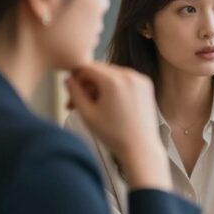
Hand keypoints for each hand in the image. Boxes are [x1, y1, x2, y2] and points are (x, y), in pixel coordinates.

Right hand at [65, 63, 168, 188]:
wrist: (140, 146)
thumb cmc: (114, 134)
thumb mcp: (87, 114)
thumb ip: (74, 93)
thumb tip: (68, 79)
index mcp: (113, 80)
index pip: (86, 67)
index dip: (75, 78)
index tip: (70, 91)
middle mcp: (129, 74)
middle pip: (99, 70)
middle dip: (86, 84)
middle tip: (76, 103)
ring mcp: (140, 78)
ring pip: (111, 74)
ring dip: (99, 86)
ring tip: (91, 106)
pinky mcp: (146, 85)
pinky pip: (124, 79)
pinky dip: (114, 87)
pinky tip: (107, 104)